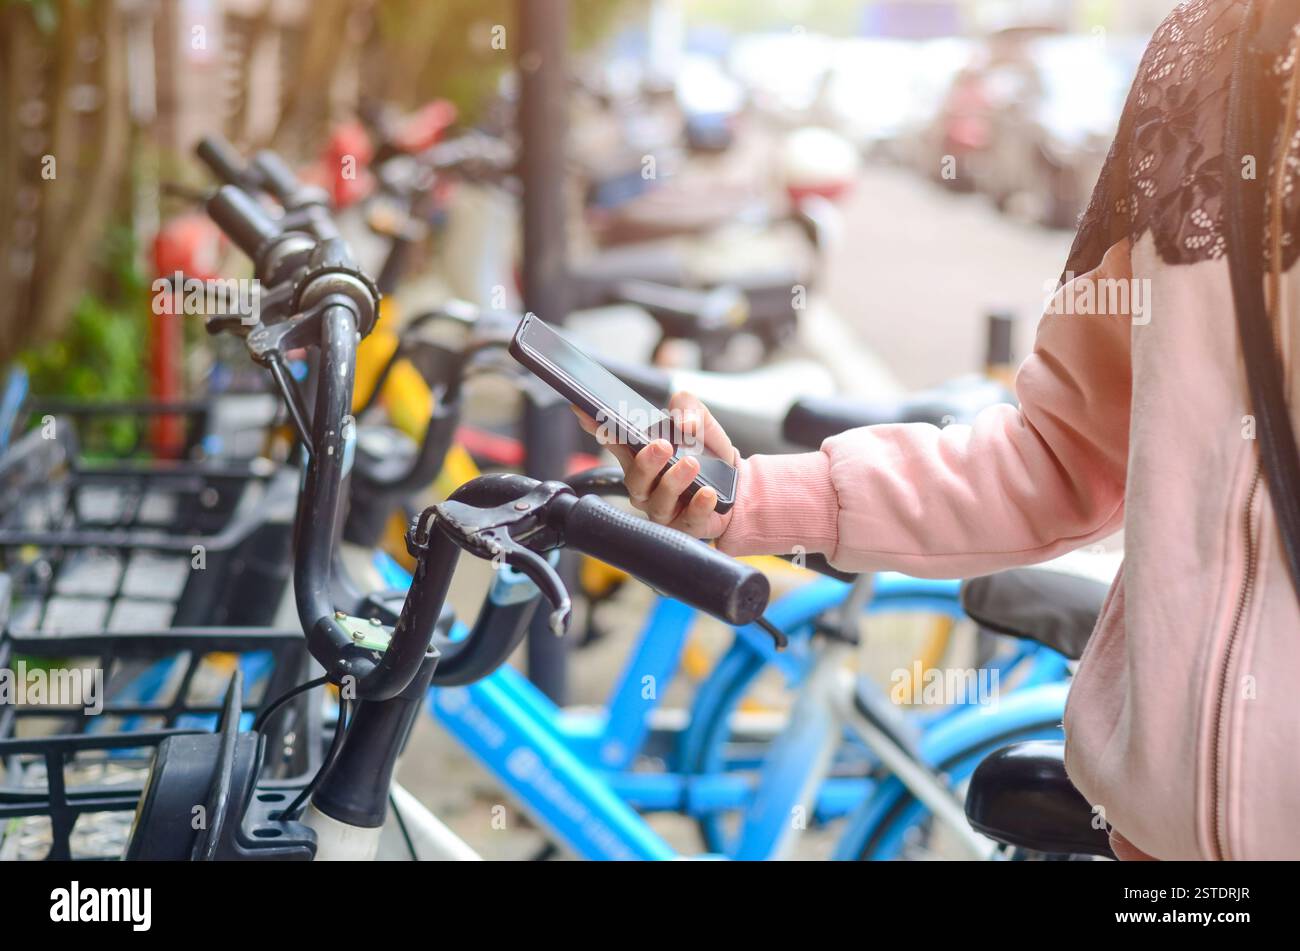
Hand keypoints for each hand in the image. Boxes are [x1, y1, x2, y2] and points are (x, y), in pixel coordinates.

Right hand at [572, 391, 735, 539]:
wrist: (737, 485)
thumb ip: (689, 408)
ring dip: (674, 481)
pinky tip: (707, 493)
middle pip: (635, 478)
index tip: (588, 414)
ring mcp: (664, 508)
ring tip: (691, 463)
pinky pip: (690, 519)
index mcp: (641, 457)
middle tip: (661, 445)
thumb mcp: (700, 421)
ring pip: (660, 501)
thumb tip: (684, 422)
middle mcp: (647, 486)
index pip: (615, 442)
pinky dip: (699, 505)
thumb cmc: (708, 455)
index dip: (600, 429)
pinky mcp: (687, 525)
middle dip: (646, 462)